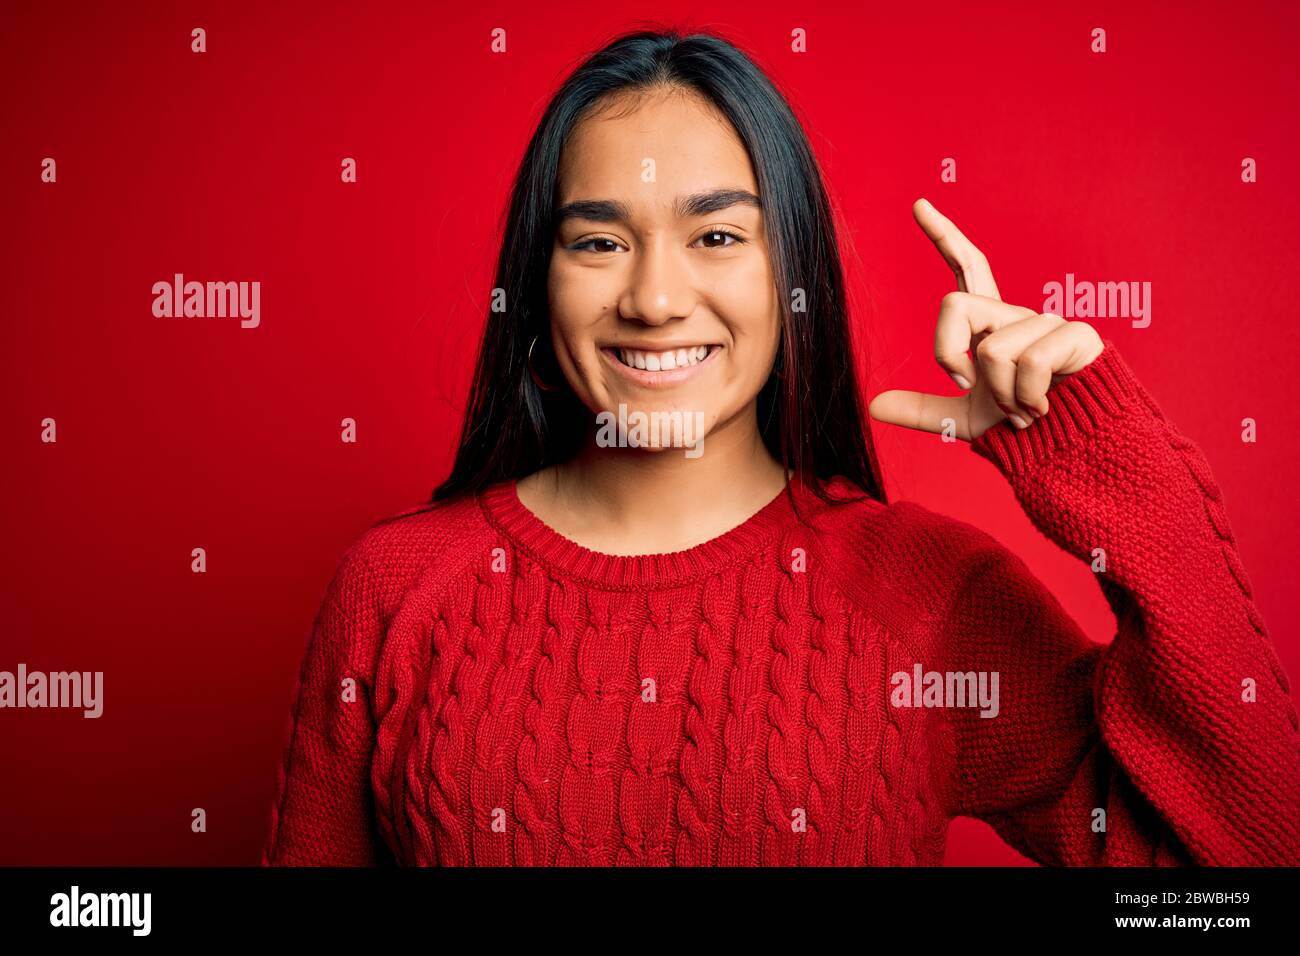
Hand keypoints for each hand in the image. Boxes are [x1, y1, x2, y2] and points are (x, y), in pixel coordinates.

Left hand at [868, 198, 1103, 441]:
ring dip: (1000, 394)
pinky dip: (1026, 397)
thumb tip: (874, 405)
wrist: (1066, 445)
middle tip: (969, 389)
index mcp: (990, 325)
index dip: (944, 236)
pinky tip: (1042, 406)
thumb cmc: (1022, 426)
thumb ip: (921, 411)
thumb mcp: (963, 420)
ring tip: (1021, 409)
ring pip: (991, 350)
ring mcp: (1045, 322)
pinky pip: (1028, 364)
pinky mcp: (1075, 335)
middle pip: (954, 305)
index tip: (918, 205)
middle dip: (947, 354)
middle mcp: (1014, 314)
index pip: (966, 270)